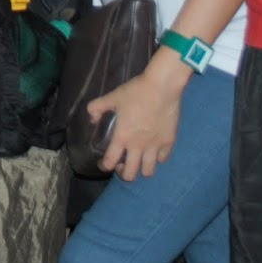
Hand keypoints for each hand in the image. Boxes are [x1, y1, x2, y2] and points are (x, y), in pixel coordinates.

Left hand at [87, 53, 187, 180]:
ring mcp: (155, 146)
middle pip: (130, 175)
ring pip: (148, 171)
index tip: (104, 163)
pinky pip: (163, 159)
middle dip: (124, 173)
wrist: (162, 86)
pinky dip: (157, 158)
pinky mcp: (169, 142)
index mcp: (122, 137)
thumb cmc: (135, 91)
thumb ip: (97, 107)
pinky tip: (154, 151)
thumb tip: (92, 119)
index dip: (104, 166)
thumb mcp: (112, 97)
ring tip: (139, 161)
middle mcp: (138, 146)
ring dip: (141, 169)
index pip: (110, 162)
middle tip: (122, 164)